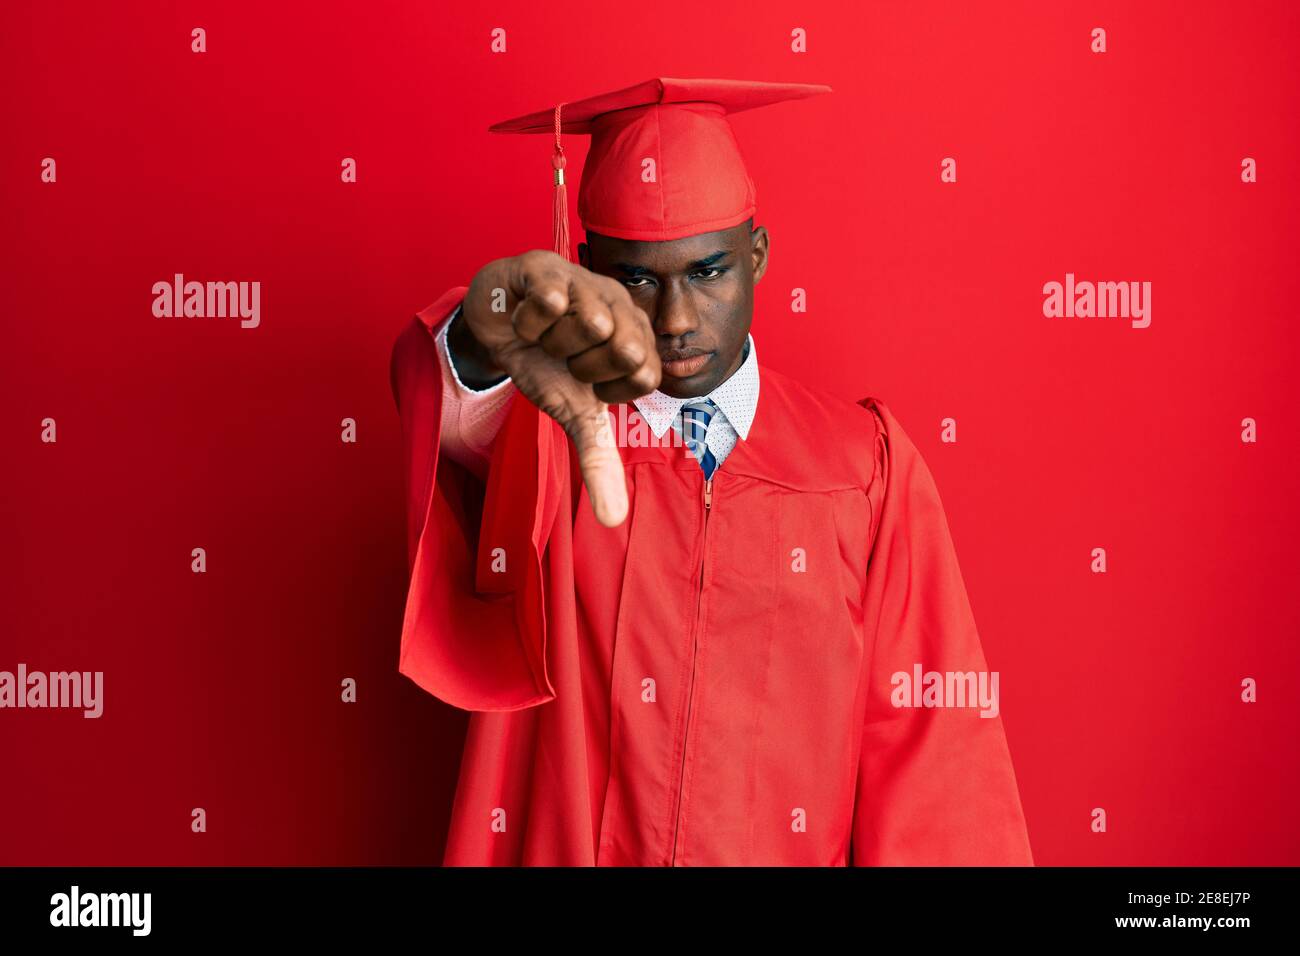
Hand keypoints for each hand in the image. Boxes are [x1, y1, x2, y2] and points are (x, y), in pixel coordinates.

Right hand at [460, 250, 660, 526]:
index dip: (606, 387)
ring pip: (589, 322)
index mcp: (636, 338)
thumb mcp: (572, 413)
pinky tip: (524, 315)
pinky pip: (551, 298)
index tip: (583, 380)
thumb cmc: (545, 363)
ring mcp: (586, 281)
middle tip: (563, 356)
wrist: (494, 326)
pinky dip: (528, 320)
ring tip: (543, 333)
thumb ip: (597, 461)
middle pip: (625, 347)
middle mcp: (620, 305)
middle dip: (581, 365)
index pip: (644, 375)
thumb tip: (613, 521)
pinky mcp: (547, 265)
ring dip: (552, 341)